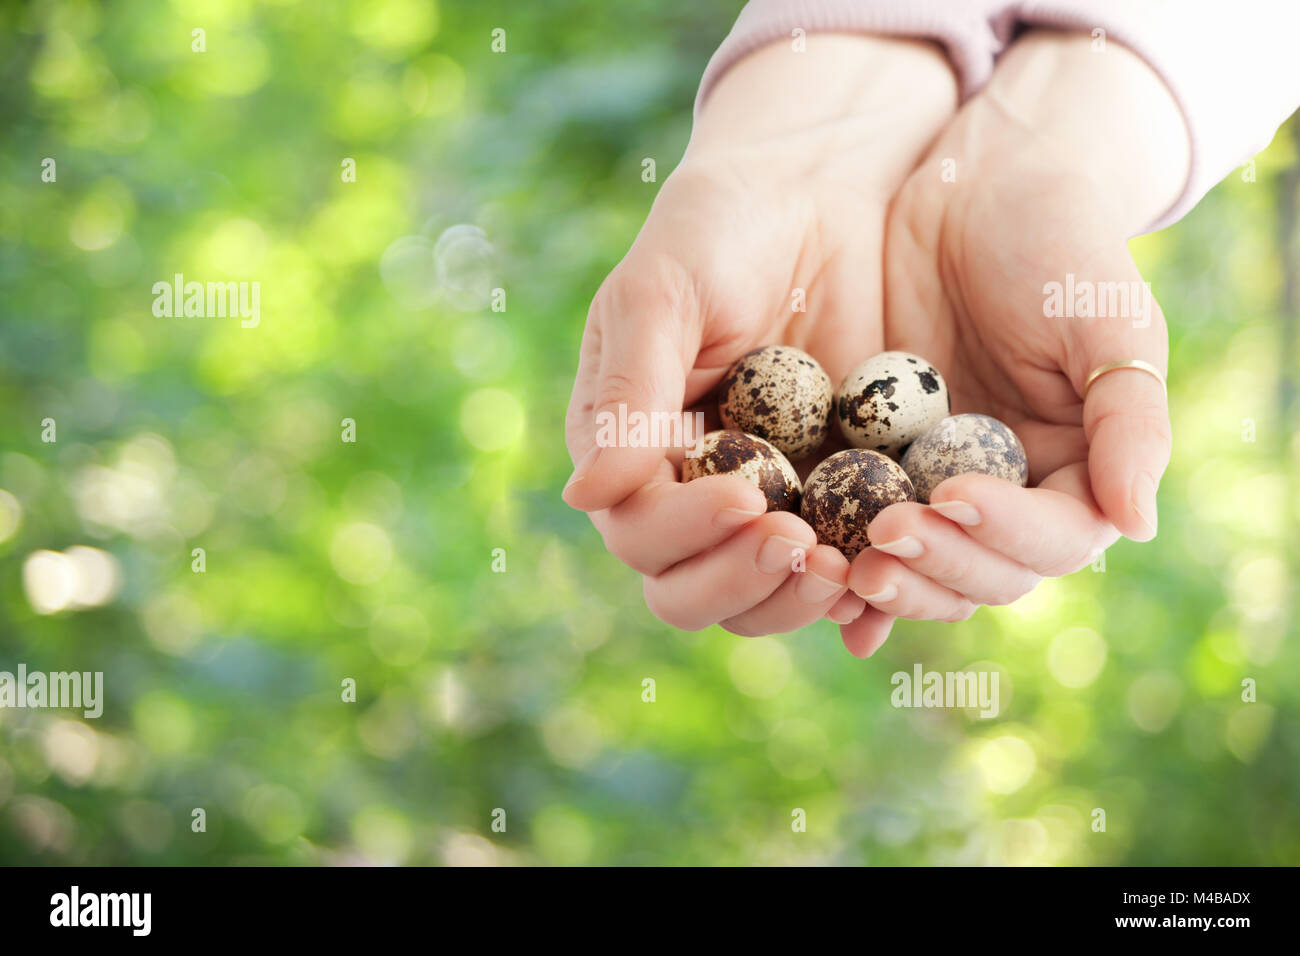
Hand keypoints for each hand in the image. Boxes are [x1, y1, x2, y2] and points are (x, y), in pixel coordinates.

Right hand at [563, 36, 956, 645]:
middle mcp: (687, 490)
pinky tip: (888, 568)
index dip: (687, 532)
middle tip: (803, 547)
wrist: (818, 187)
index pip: (640, 530)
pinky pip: (836, 562)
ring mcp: (763, 499)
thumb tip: (583, 497)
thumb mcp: (664, 293)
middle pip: (690, 587)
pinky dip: (858, 585)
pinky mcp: (832, 495)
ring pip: (760, 593)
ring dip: (798, 595)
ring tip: (852, 566)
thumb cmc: (722, 228)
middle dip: (742, 580)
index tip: (749, 501)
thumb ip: (630, 391)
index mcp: (630, 450)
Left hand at [841, 32, 1191, 652]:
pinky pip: (855, 528)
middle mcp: (1007, 496)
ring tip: (839, 563)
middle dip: (937, 562)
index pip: (1053, 538)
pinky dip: (837, 562)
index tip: (953, 496)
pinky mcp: (873, 468)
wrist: (976, 190)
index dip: (1007, 532)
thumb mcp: (1107, 321)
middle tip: (886, 534)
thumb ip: (1129, 422)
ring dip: (885, 579)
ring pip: (919, 565)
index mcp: (1073, 473)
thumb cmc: (1057, 247)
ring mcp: (935, 488)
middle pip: (981, 572)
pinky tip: (807, 570)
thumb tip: (1139, 525)